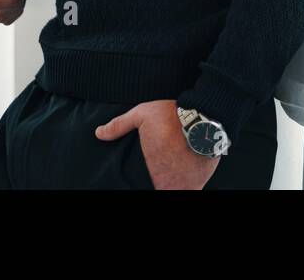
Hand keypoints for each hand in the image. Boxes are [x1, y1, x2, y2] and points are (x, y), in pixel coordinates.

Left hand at [95, 99, 220, 189]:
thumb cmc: (172, 116)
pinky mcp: (202, 178)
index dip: (148, 184)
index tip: (148, 178)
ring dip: (175, 183)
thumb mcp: (142, 115)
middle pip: (162, 188)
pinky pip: (193, 188)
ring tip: (172, 174)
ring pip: (178, 189)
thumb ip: (120, 125)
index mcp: (153, 170)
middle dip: (161, 182)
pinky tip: (186, 174)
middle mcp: (169, 181)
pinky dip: (190, 182)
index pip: (147, 186)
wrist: (205, 115)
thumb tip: (99, 132)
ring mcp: (187, 182)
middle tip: (160, 173)